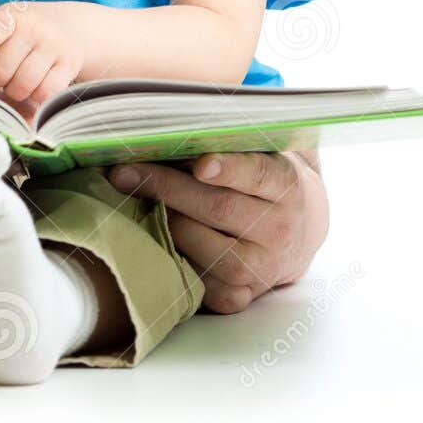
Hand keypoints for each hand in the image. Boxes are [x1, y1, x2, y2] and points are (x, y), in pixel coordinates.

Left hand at [0, 2, 84, 112]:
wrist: (69, 25)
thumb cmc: (19, 30)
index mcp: (10, 16)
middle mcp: (34, 28)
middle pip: (0, 71)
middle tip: (5, 70)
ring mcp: (54, 46)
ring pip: (22, 86)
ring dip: (15, 90)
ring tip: (19, 78)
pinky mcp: (69, 65)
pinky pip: (44, 94)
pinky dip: (35, 96)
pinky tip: (36, 85)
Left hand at [109, 151, 328, 313]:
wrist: (298, 230)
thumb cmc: (260, 179)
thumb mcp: (256, 153)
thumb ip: (224, 141)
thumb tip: (164, 129)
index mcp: (286, 184)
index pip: (259, 173)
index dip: (230, 168)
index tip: (200, 164)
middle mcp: (281, 227)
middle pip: (221, 209)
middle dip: (167, 188)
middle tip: (123, 173)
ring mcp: (266, 265)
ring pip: (215, 254)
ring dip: (171, 229)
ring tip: (142, 208)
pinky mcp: (250, 293)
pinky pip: (214, 291)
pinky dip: (185, 272)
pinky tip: (161, 249)